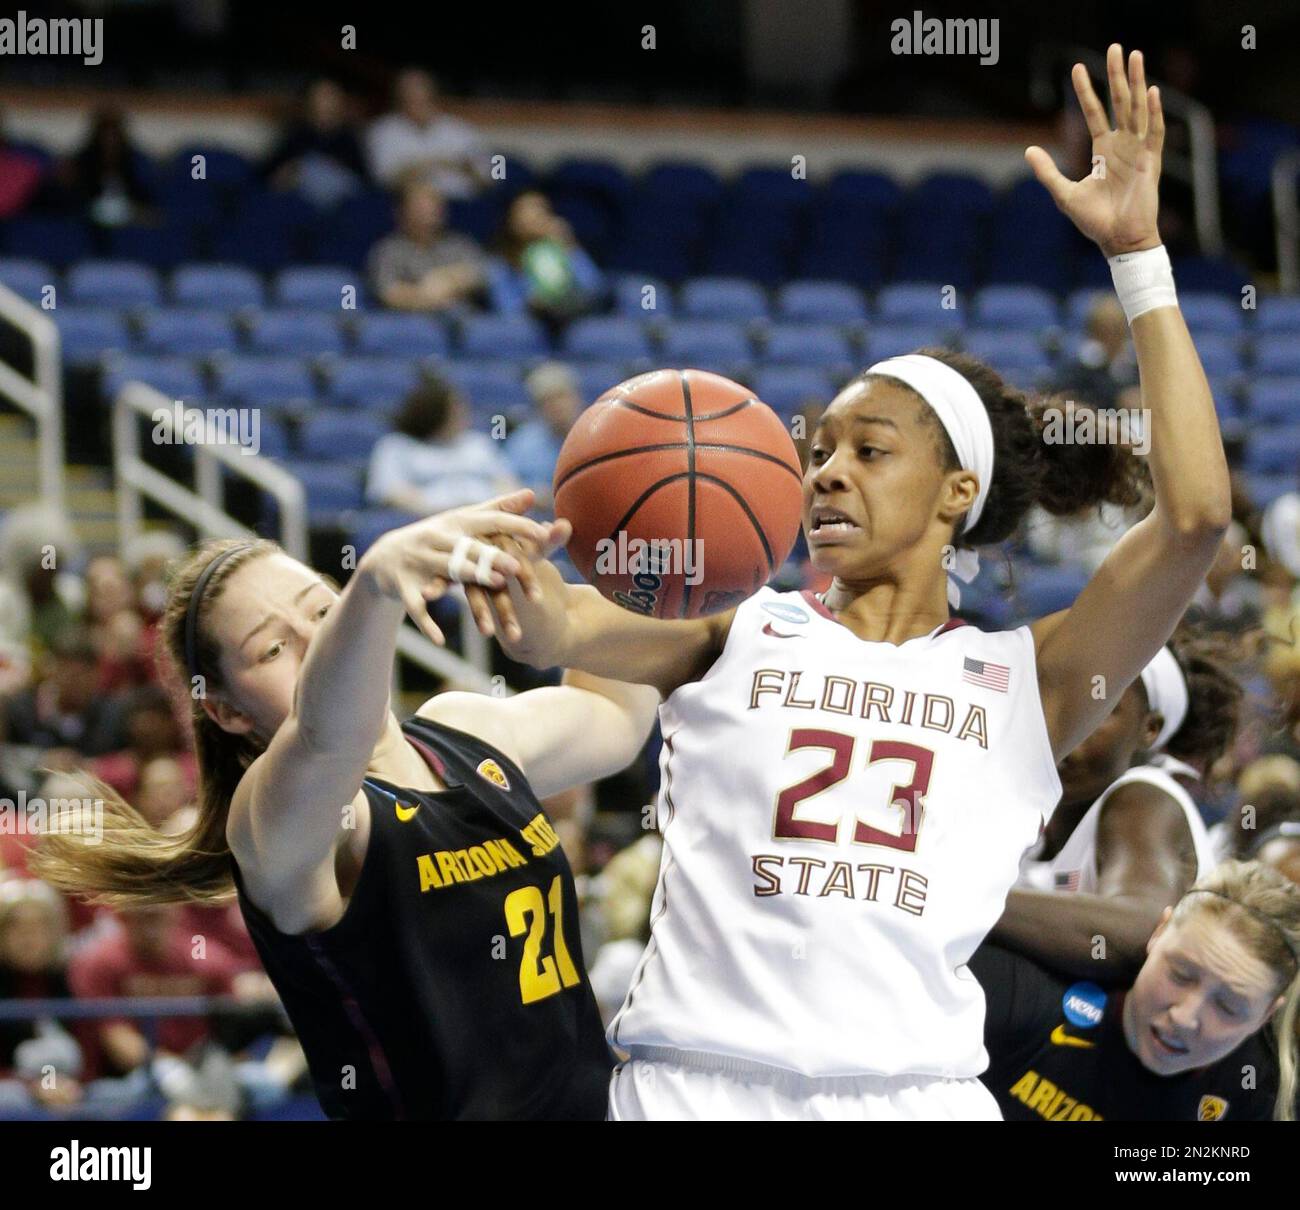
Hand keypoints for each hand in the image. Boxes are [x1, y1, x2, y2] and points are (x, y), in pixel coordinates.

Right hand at [359, 489, 552, 644]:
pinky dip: (427, 624)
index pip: (491, 522)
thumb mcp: (466, 522)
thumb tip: (533, 494)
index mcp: (457, 522)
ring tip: (487, 591)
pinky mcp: (403, 586)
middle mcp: (437, 538)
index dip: (516, 527)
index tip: (542, 533)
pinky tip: (440, 640)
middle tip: (514, 568)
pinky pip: (416, 607)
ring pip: (446, 572)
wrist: (385, 556)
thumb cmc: (439, 539)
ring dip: (467, 579)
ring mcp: (418, 561)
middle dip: (490, 558)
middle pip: (469, 548)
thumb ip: (499, 510)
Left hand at [1026, 44, 1163, 257]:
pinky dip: (1153, 112)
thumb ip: (1048, 171)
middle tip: (1116, 47)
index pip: (1094, 112)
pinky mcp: (1150, 162)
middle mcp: (1122, 145)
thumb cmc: (1094, 221)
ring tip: (1135, 56)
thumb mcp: (1064, 194)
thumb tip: (1030, 150)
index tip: (1077, 67)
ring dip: (1137, 82)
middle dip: (1116, 75)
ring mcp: (1138, 151)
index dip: (1086, 91)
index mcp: (1103, 150)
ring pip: (1138, 109)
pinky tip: (1150, 92)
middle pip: (1119, 102)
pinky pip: (1153, 132)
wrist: (1117, 241)